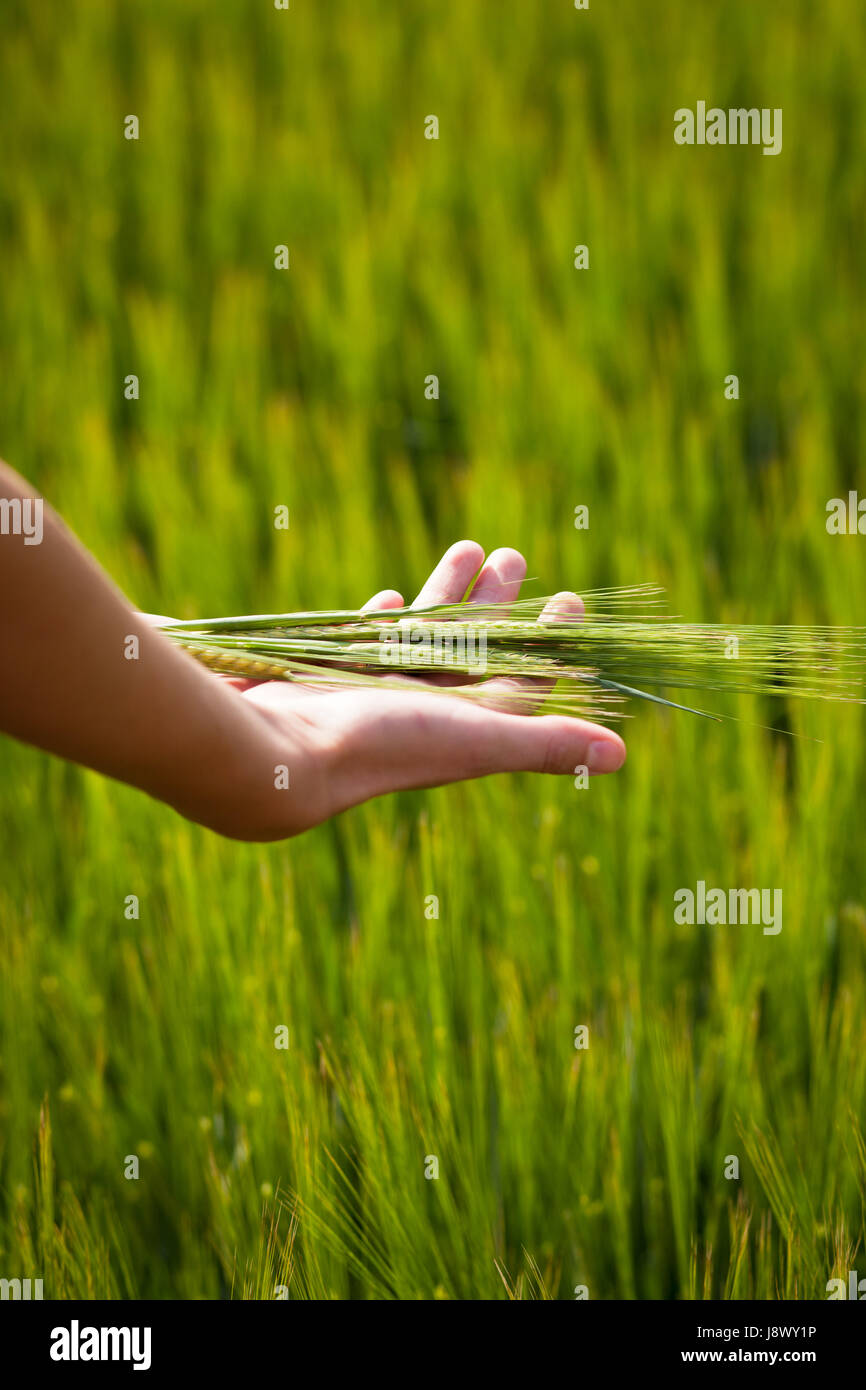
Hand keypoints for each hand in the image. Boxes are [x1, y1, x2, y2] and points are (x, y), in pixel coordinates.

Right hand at [204, 541, 625, 839]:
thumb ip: (542, 743)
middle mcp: (422, 715)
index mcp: (460, 731)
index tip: (572, 603)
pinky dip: (387, 618)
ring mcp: (373, 695)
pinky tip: (392, 596)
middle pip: (474, 652)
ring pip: (424, 637)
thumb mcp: (473, 740)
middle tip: (515, 555)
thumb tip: (620, 755)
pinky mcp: (329, 677)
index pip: (520, 684)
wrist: (271, 757)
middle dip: (499, 605)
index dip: (551, 647)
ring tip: (468, 547)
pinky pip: (368, 644)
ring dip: (448, 596)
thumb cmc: (377, 747)